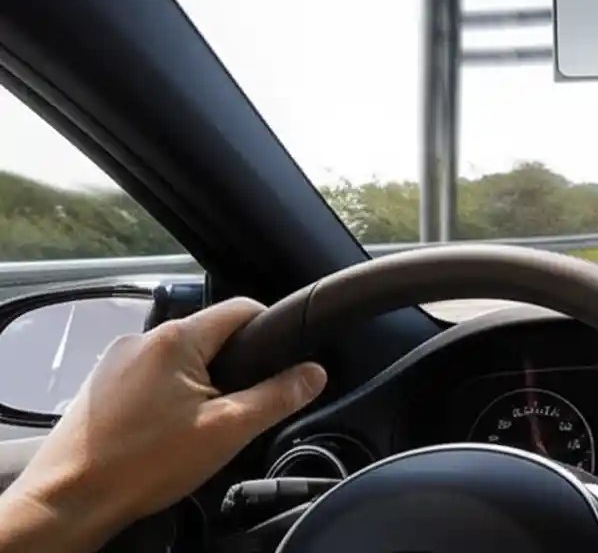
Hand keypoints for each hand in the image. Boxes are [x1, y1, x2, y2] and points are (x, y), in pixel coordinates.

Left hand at [0, 297, 326, 552]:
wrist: (70, 501)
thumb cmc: (143, 465)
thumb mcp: (228, 430)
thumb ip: (277, 397)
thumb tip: (313, 373)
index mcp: (176, 339)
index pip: (242, 309)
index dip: (272, 332)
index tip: (284, 363)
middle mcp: (143, 339)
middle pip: (211, 338)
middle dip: (232, 371)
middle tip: (237, 413)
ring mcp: (117, 362)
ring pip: (181, 362)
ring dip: (199, 387)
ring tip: (198, 430)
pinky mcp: (102, 386)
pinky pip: (152, 379)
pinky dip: (168, 400)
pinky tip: (166, 435)